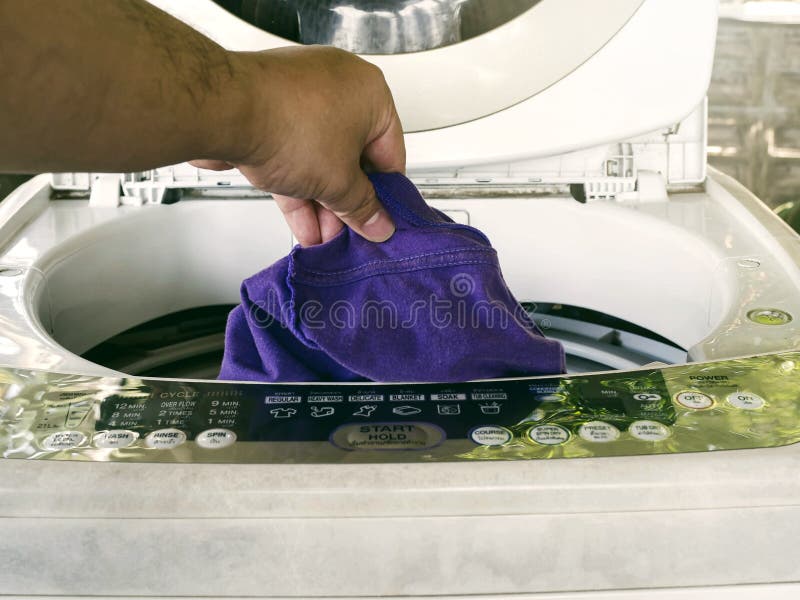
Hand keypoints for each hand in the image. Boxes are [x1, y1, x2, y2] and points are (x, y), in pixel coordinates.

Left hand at [192, 46, 404, 245]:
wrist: (223, 110)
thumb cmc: (285, 124)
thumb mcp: (338, 182)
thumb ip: (362, 207)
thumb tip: (377, 221)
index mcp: (370, 93)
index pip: (391, 153)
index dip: (386, 193)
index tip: (379, 219)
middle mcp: (338, 88)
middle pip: (352, 158)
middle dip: (346, 202)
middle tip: (348, 231)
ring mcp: (300, 98)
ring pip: (319, 159)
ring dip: (321, 202)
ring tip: (322, 234)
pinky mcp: (269, 111)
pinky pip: (292, 154)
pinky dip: (297, 187)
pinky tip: (300, 221)